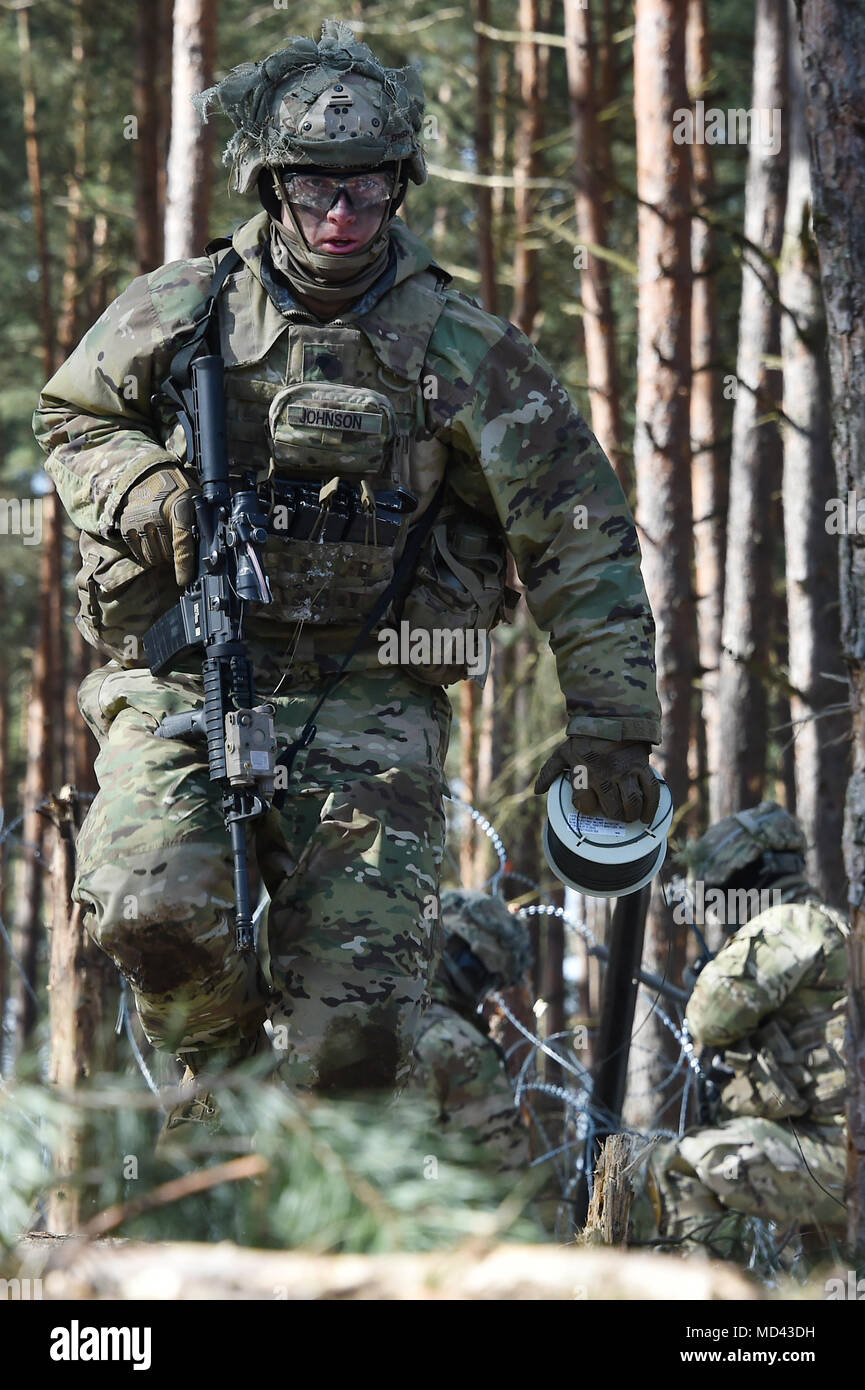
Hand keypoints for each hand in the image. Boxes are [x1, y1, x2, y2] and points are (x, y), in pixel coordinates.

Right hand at [119, 465, 199, 587]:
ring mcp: (139, 520)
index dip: (184, 564)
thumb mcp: (196, 501)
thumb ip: (202, 523)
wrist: (149, 474)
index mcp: (180, 507)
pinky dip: (147, 553)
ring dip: (161, 556)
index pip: (182, 542)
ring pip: (152, 557)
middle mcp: (157, 514)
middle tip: (176, 545)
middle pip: (167, 555)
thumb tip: (212, 553)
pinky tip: (152, 540)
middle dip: (174, 557)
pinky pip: (139, 553)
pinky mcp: (126, 525)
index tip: (184, 580)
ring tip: (165, 541)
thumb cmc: (178, 491)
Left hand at [534, 734, 659, 823]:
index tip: (588, 805)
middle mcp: (605, 774)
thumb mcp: (563, 753)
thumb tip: (538, 791)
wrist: (611, 716)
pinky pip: (651, 790)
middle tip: (615, 815)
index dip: (586, 807)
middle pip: (612, 808)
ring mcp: (625, 771)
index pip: (584, 803)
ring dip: (630, 814)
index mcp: (584, 772)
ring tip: (628, 816)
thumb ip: (550, 772)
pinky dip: (651, 807)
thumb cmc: (584, 739)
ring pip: (632, 802)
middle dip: (614, 816)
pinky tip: (646, 818)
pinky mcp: (641, 766)